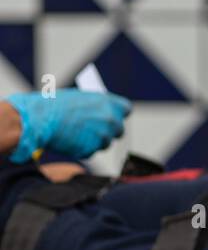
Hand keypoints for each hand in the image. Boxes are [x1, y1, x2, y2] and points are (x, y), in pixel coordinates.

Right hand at [3, 90, 131, 161]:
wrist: (39, 119)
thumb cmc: (55, 105)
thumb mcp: (80, 98)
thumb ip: (96, 105)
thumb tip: (101, 110)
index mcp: (110, 103)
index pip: (125, 109)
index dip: (117, 113)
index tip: (111, 115)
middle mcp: (111, 120)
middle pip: (118, 129)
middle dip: (108, 130)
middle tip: (94, 129)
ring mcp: (103, 136)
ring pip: (105, 143)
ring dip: (94, 141)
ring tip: (76, 134)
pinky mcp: (91, 150)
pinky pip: (90, 151)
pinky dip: (82, 148)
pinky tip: (70, 141)